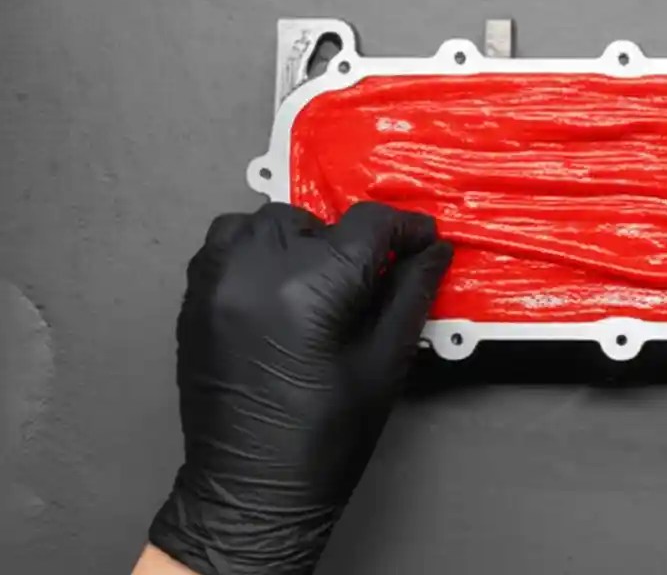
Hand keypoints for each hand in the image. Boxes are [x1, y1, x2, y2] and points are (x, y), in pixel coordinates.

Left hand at [147, 202, 451, 573]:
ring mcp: (216, 281)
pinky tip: (278, 287)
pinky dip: (256, 252)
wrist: (252, 487)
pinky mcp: (193, 297)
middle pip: (316, 220)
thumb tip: (432, 251)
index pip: (369, 225)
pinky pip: (226, 245)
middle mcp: (254, 271)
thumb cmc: (326, 438)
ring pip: (264, 223)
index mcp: (310, 289)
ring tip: (317, 279)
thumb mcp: (385, 363)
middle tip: (370, 279)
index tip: (423, 240)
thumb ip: (410, 294)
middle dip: (350, 242)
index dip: (405, 228)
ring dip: (299, 240)